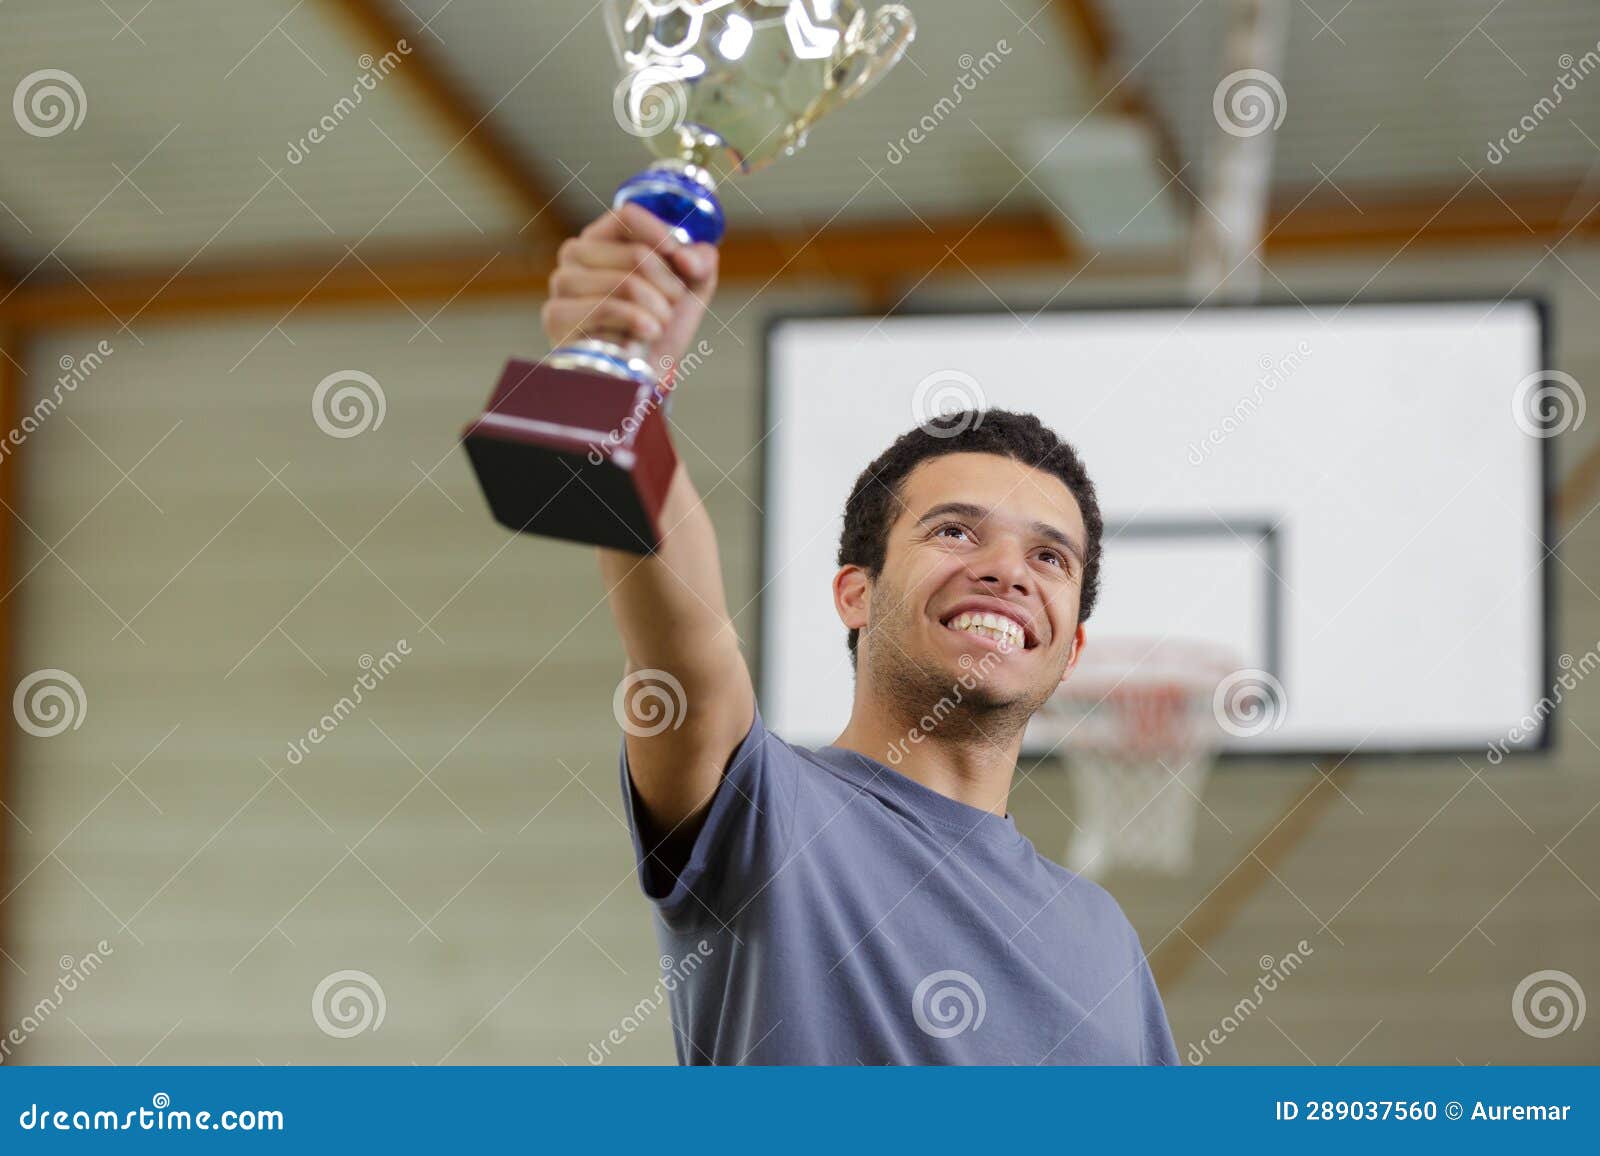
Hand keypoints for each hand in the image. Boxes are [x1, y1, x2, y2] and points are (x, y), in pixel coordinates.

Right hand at [541, 203, 718, 373]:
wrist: (638, 375)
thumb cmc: (657, 327)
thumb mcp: (689, 290)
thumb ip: (700, 262)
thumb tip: (689, 257)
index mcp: (602, 238)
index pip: (627, 215)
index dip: (662, 234)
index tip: (682, 259)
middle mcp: (575, 253)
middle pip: (636, 253)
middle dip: (669, 286)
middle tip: (670, 308)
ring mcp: (562, 282)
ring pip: (627, 282)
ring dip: (657, 310)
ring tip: (657, 327)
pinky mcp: (557, 313)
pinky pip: (609, 307)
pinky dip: (638, 322)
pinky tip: (648, 334)